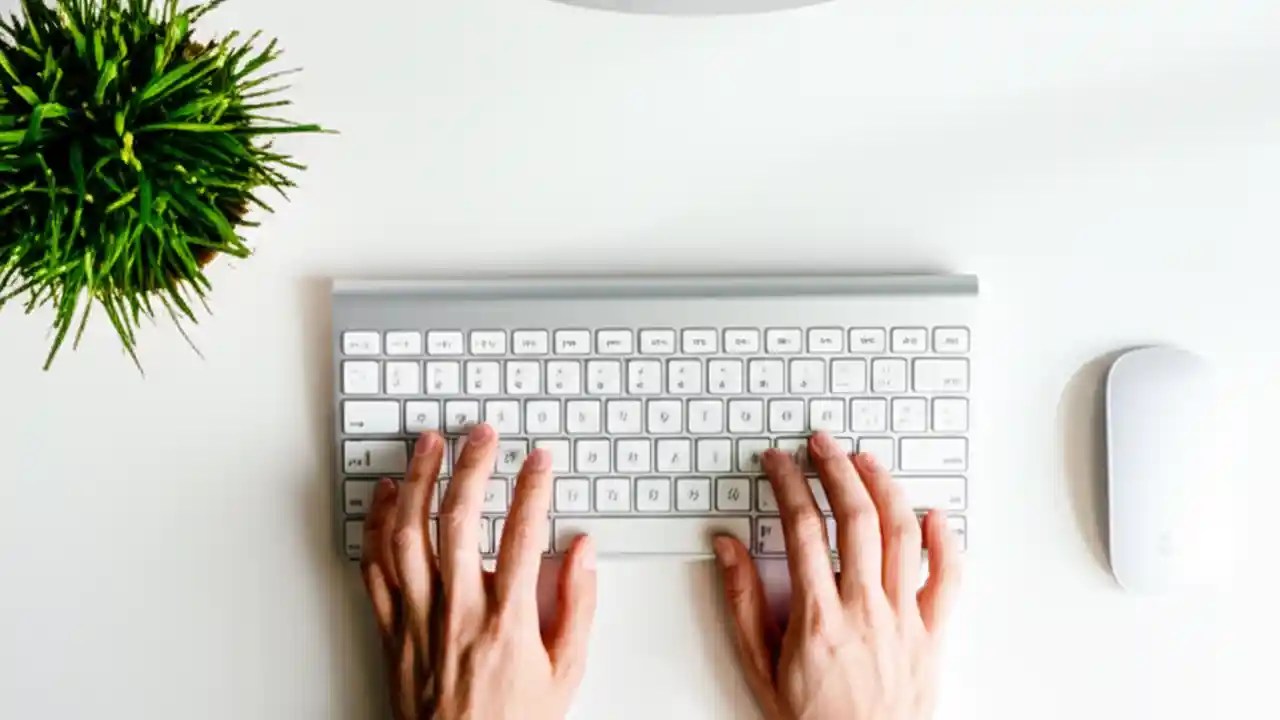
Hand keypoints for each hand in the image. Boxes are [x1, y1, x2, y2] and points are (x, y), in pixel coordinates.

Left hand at [360, 425, 596, 719]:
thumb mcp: (566, 672)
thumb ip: (579, 606)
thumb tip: (585, 551)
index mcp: (508, 622)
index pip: (525, 536)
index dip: (534, 488)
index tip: (541, 459)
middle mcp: (459, 613)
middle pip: (461, 521)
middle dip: (473, 467)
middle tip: (483, 434)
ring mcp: (419, 619)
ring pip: (410, 535)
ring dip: (418, 482)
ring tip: (429, 446)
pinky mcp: (391, 630)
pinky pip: (375, 568)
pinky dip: (377, 526)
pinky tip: (385, 497)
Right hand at [713, 432, 961, 719]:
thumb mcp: (760, 666)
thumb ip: (741, 602)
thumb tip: (728, 548)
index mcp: (817, 617)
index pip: (801, 529)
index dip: (787, 484)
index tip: (778, 462)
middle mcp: (865, 610)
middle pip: (854, 518)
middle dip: (835, 469)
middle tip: (821, 444)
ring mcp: (904, 619)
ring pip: (901, 534)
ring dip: (883, 487)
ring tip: (865, 461)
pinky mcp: (933, 634)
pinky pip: (948, 578)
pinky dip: (944, 541)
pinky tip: (931, 514)